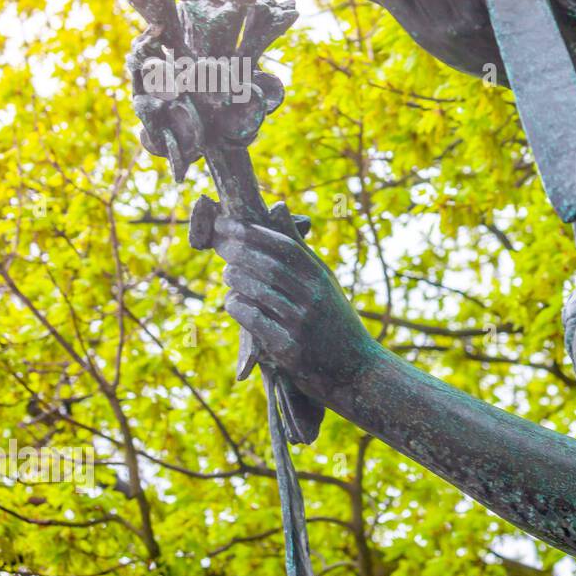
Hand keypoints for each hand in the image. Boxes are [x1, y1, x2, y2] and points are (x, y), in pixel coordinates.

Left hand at [211, 218, 378, 404]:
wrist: (356, 369)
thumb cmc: (334, 320)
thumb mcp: (323, 280)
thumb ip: (299, 246)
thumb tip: (278, 206)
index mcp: (321, 277)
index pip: (283, 245)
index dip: (250, 231)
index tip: (224, 222)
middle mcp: (313, 297)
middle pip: (268, 266)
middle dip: (237, 251)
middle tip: (219, 245)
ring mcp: (301, 323)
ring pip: (257, 292)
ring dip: (234, 279)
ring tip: (228, 274)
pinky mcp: (289, 349)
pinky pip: (254, 321)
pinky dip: (237, 307)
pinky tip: (232, 301)